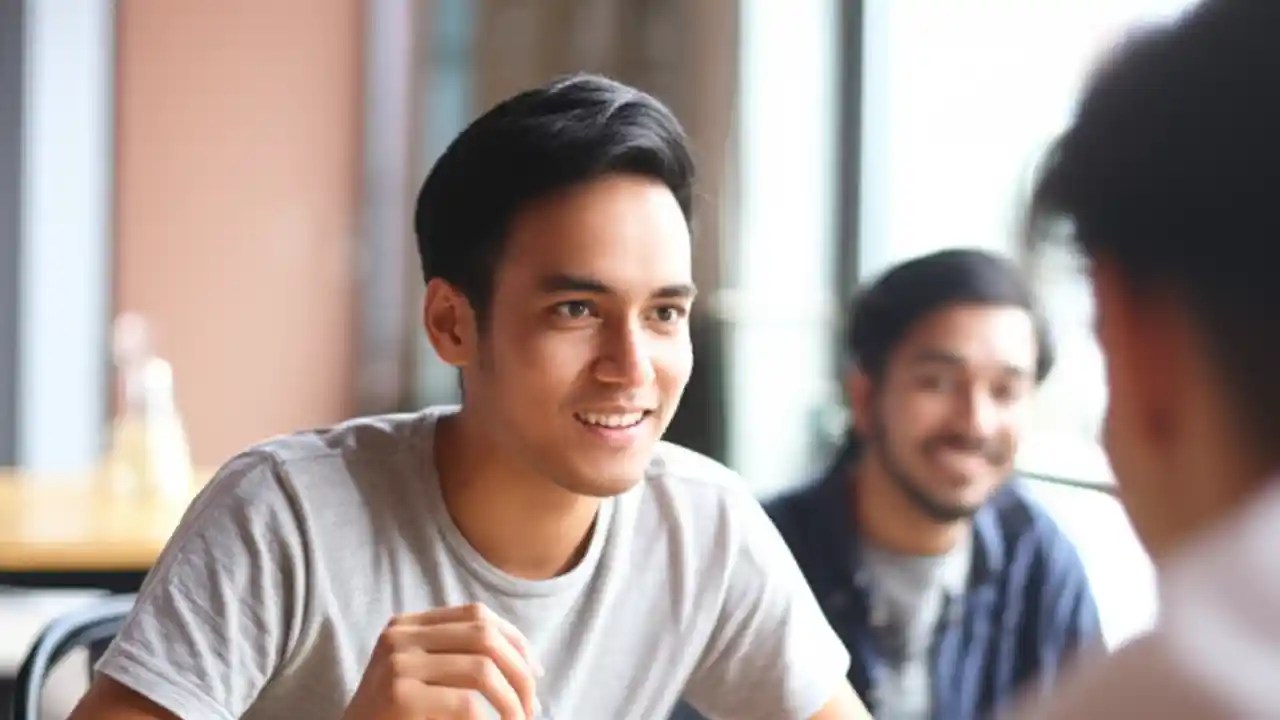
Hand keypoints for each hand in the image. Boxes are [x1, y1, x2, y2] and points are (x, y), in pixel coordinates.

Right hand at [343, 603, 542, 719]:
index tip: (536, 672)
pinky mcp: (399, 696)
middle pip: (485, 636)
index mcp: (406, 626)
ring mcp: (397, 664)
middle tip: (534, 706)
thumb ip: (459, 660)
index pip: (477, 615)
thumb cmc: (392, 719)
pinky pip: (466, 705)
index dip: (515, 640)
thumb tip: (529, 666)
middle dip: (520, 671)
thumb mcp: (422, 678)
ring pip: (483, 669)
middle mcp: (400, 637)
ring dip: (513, 700)